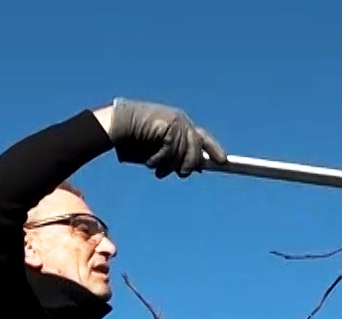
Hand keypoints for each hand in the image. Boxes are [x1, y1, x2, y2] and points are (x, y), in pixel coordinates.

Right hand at [107, 98, 226, 177]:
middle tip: (181, 173)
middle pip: (197, 149)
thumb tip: (197, 169)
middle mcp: (182, 121)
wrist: (117, 125)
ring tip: (157, 168)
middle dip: (189, 164)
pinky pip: (172, 151)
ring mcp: (176, 122)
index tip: (223, 162)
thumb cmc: (134, 139)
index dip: (214, 149)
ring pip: (184, 154)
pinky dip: (160, 161)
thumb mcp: (161, 150)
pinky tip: (150, 162)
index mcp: (181, 124)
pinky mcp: (169, 125)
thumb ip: (179, 156)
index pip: (203, 137)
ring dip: (169, 166)